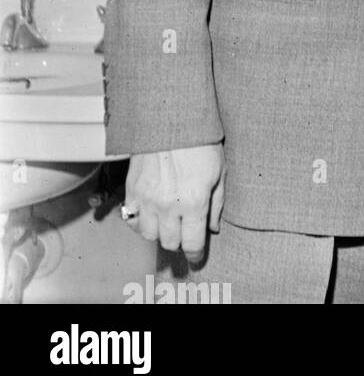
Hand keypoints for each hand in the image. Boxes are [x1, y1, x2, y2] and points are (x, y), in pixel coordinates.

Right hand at [124, 145, 224, 261]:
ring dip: (160, 231)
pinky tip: (151, 212)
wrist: (172, 119)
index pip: (192, 243)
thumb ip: (217, 203)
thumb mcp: (220, 170)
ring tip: (168, 220)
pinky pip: (131, 219)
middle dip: (179, 241)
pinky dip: (140, 221)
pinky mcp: (132, 191)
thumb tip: (213, 227)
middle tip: (185, 232)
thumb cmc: (201, 141)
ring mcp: (147, 200)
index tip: (196, 255)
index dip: (196, 254)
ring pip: (149, 235)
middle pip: (169, 243)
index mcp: (194, 202)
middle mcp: (168, 206)